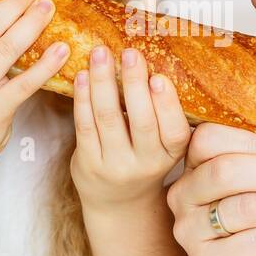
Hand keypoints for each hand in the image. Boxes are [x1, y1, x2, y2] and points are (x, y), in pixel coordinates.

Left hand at [70, 45, 191, 208]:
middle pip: (140, 121)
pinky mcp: (88, 164)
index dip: (166, 104)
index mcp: (171, 155)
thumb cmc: (144, 159)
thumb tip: (156, 60)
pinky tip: (82, 76)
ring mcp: (114, 165)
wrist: (118, 202)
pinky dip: (82, 98)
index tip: (158, 77)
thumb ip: (162, 113)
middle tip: (130, 53)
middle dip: (134, 84)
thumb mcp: (163, 144)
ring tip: (100, 54)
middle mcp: (145, 164)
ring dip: (103, 82)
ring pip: (107, 118)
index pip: (173, 131)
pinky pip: (84, 126)